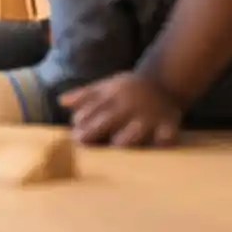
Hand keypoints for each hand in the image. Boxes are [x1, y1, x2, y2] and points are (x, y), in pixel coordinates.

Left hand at [60, 72, 182, 146]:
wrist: (165, 82)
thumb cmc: (129, 89)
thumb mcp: (106, 86)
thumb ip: (85, 95)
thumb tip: (62, 101)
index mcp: (114, 95)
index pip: (93, 108)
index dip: (82, 121)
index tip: (74, 134)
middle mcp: (130, 105)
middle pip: (108, 120)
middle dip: (93, 132)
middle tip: (81, 143)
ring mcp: (150, 116)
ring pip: (134, 131)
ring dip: (123, 140)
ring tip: (113, 148)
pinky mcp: (169, 126)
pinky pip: (166, 137)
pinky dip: (161, 143)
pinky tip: (153, 150)